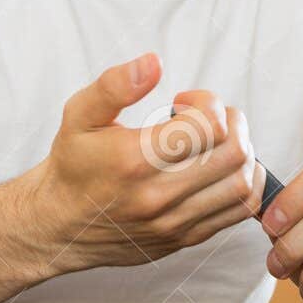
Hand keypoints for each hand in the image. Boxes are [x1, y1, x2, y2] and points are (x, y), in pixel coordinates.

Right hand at [30, 52, 263, 270]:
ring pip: (242, 185)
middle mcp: (158, 196)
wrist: (58, 226)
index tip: (184, 101)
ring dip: (242, 153)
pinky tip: (222, 169)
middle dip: (232, 123)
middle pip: (233, 153)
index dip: (207, 102)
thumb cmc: (73, 165)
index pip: (209, 126)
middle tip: (209, 118)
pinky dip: (244, 184)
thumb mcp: (79, 115)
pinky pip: (237, 213)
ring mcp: (174, 222)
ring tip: (217, 142)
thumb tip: (153, 63)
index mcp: (134, 160)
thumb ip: (115, 85)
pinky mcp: (185, 239)